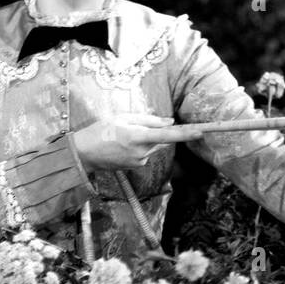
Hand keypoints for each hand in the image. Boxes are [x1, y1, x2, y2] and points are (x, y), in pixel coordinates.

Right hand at [72, 113, 204, 170]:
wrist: (84, 153)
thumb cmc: (101, 130)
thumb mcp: (123, 117)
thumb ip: (148, 119)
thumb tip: (170, 122)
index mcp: (137, 136)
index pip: (167, 135)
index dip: (185, 134)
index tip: (200, 132)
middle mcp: (141, 151)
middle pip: (161, 139)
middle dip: (156, 131)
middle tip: (137, 125)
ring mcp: (139, 161)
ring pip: (153, 145)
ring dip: (145, 138)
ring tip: (123, 136)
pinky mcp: (136, 166)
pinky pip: (145, 152)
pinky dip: (139, 146)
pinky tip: (122, 145)